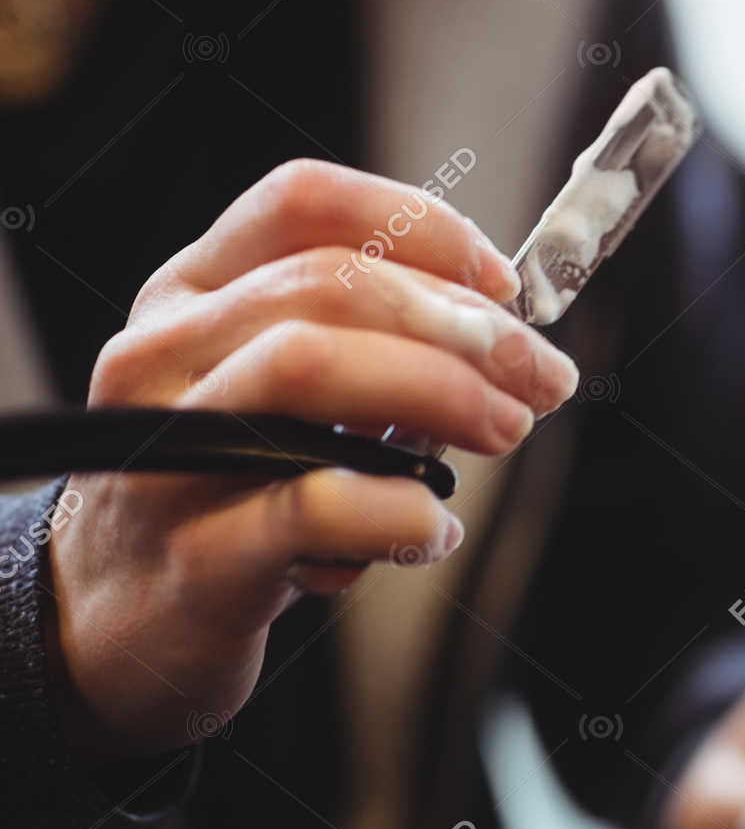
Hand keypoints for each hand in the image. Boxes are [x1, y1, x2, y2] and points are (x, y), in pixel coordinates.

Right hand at [48, 159, 577, 762]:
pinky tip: (433, 530)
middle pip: (331, 285)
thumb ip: (364, 345)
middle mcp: (162, 354)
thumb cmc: (228, 490)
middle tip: (545, 378)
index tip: (502, 284)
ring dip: (444, 392)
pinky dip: (406, 511)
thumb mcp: (273, 394)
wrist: (117, 625)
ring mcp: (168, 450)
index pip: (304, 203)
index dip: (422, 225)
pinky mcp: (197, 554)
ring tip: (507, 430)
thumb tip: (505, 336)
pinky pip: (320, 502)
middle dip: (466, 326)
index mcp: (189, 293)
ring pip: (312, 365)